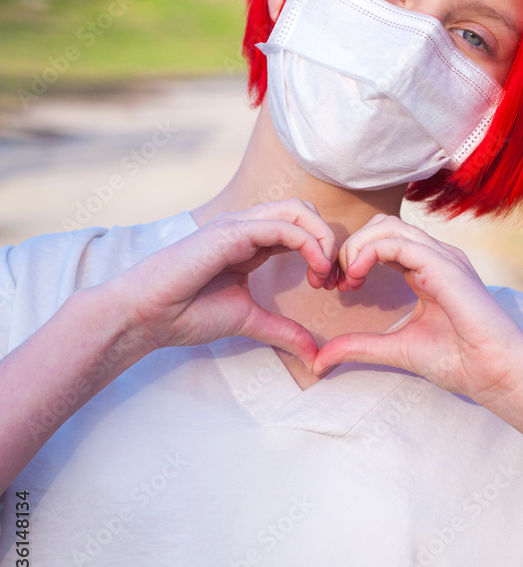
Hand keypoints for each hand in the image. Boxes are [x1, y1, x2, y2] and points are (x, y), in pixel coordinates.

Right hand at [107, 199, 338, 366]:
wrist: (147, 315)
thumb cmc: (186, 313)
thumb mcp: (249, 320)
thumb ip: (283, 331)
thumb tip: (314, 355)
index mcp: (249, 242)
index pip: (299, 228)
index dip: (322, 252)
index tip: (328, 286)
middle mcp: (246, 227)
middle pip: (303, 211)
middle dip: (328, 239)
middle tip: (332, 277)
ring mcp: (238, 225)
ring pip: (297, 210)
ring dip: (322, 238)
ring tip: (325, 272)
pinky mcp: (231, 232)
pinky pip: (282, 226)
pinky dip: (307, 244)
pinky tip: (314, 271)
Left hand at [312, 214, 522, 406]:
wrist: (495, 374)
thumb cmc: (458, 362)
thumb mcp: (395, 350)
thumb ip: (360, 346)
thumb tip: (320, 361)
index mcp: (427, 270)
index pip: (383, 241)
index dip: (353, 256)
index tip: (339, 287)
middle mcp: (435, 257)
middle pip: (381, 226)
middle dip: (350, 247)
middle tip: (337, 281)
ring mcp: (442, 258)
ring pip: (387, 227)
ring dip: (356, 247)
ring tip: (347, 278)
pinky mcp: (445, 266)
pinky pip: (399, 243)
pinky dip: (369, 253)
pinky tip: (357, 277)